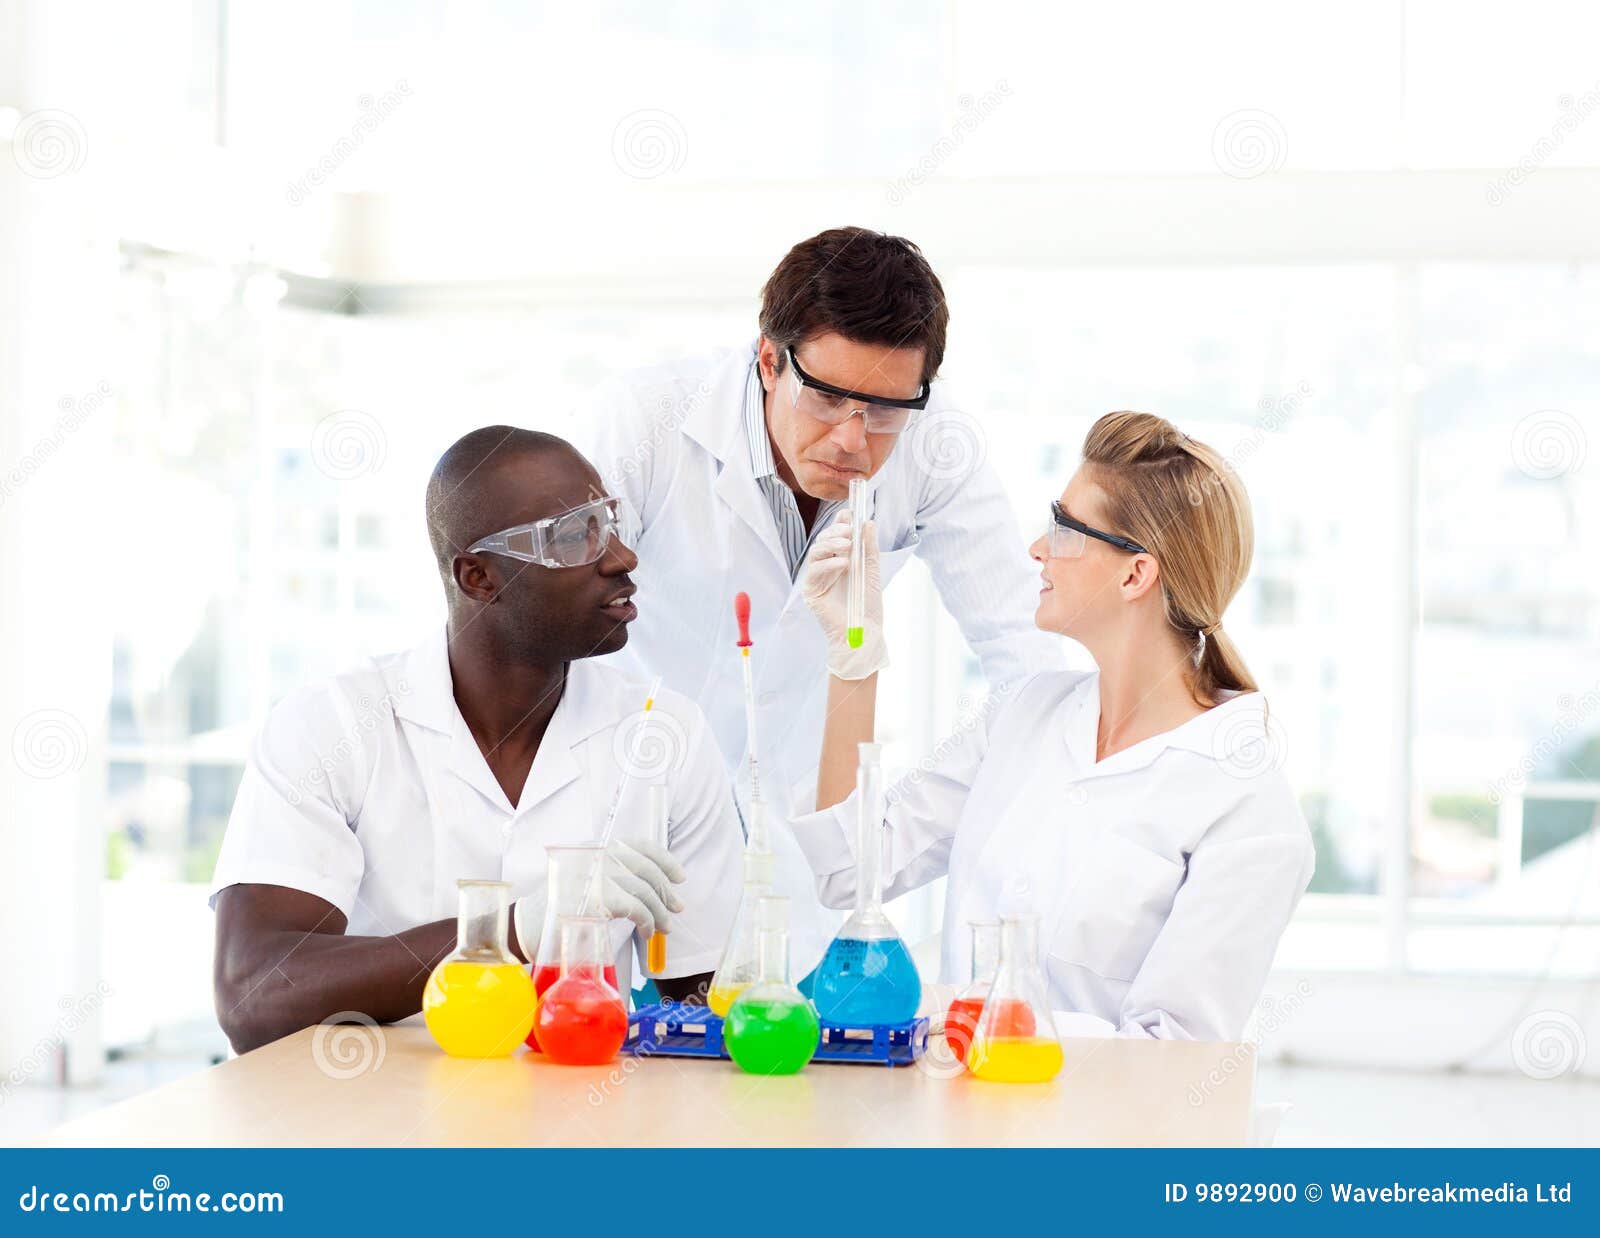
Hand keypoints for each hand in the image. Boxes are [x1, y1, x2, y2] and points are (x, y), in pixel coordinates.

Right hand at [513, 838, 686, 958]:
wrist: (525, 926)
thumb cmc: (555, 907)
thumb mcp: (583, 880)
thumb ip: (610, 875)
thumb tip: (650, 885)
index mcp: (595, 847)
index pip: (639, 844)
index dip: (664, 859)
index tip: (679, 876)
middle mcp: (597, 856)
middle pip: (646, 869)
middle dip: (667, 890)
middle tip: (677, 907)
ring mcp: (598, 876)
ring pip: (645, 891)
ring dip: (660, 912)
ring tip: (665, 927)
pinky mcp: (599, 899)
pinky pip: (637, 909)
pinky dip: (648, 922)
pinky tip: (647, 932)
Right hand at [801, 510, 888, 679]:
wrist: (864, 632)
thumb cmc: (867, 605)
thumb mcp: (871, 571)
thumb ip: (868, 548)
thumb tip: (868, 523)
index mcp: (840, 559)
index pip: (835, 536)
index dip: (839, 523)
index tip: (848, 514)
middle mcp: (827, 567)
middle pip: (823, 541)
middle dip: (835, 532)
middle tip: (849, 532)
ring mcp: (817, 578)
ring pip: (815, 552)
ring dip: (831, 545)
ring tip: (848, 546)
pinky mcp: (811, 591)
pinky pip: (814, 572)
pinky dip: (829, 564)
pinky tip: (843, 564)